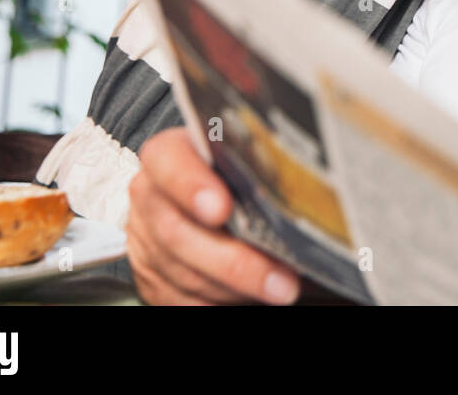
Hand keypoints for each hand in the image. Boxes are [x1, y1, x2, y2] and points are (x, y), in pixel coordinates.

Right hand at [127, 126, 301, 305]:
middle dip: (235, 262)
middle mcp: (150, 198)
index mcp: (168, 156)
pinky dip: (224, 302)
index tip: (222, 209)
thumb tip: (310, 191)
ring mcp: (147, 243)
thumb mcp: (241, 153)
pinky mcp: (153, 280)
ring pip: (185, 275)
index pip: (168, 162)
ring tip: (282, 289)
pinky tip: (256, 299)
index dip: (191, 186)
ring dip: (238, 289)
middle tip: (282, 278)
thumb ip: (257, 165)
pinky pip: (184, 301)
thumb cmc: (231, 169)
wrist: (195, 193)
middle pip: (178, 234)